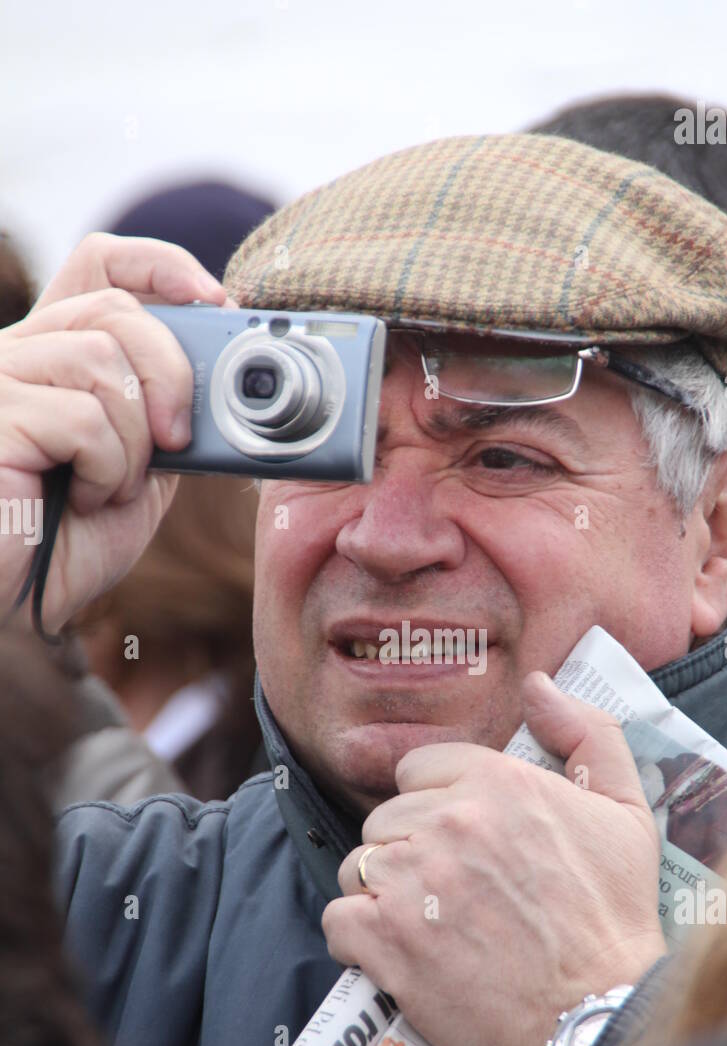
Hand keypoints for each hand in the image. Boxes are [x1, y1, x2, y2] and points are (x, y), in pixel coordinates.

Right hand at [0, 232, 228, 634]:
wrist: (16, 611)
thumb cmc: (63, 547)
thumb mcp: (137, 473)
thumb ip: (162, 418)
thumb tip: (216, 381)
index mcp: (54, 356)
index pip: (99, 262)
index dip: (162, 267)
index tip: (214, 301)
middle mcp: (17, 354)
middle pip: (115, 308)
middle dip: (170, 374)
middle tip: (177, 439)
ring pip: (99, 361)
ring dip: (132, 438)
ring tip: (111, 487)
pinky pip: (79, 418)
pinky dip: (106, 468)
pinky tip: (84, 501)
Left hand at [322, 672, 664, 1045]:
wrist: (599, 1015)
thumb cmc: (614, 918)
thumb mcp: (625, 812)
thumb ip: (586, 733)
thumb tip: (538, 685)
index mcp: (498, 781)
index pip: (417, 770)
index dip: (434, 806)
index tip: (459, 844)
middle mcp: (449, 821)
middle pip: (384, 820)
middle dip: (408, 852)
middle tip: (447, 894)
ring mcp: (412, 880)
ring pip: (357, 866)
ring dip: (380, 895)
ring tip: (425, 926)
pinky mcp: (386, 940)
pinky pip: (338, 920)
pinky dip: (358, 941)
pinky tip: (396, 956)